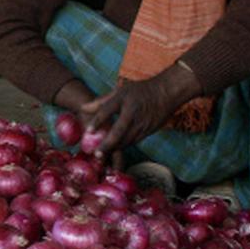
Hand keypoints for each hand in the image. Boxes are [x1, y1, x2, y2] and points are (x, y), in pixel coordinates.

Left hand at [79, 64, 201, 157]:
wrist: (167, 92)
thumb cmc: (140, 91)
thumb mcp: (120, 91)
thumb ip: (101, 101)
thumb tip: (82, 108)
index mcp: (124, 98)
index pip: (108, 110)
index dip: (98, 121)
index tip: (88, 131)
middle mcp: (133, 112)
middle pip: (118, 131)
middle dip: (107, 144)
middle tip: (96, 154)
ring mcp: (142, 122)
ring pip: (127, 140)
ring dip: (115, 149)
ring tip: (102, 157)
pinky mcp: (148, 130)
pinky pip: (134, 141)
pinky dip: (124, 147)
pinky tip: (115, 151)